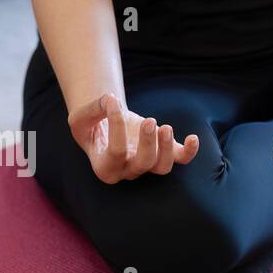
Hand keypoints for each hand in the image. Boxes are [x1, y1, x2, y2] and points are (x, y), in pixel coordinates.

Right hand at [67, 93, 199, 183]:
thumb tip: (110, 101)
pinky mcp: (162, 153)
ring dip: (166, 148)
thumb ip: (93, 109)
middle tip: (148, 120)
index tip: (112, 102)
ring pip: (162, 167)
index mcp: (105, 168)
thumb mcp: (80, 117)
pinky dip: (189, 151)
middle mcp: (127, 171)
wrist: (103, 125)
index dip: (117, 127)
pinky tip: (192, 138)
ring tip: (164, 127)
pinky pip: (180, 159)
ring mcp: (146, 165)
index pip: (116, 154)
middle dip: (148, 143)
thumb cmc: (89, 125)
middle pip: (143, 164)